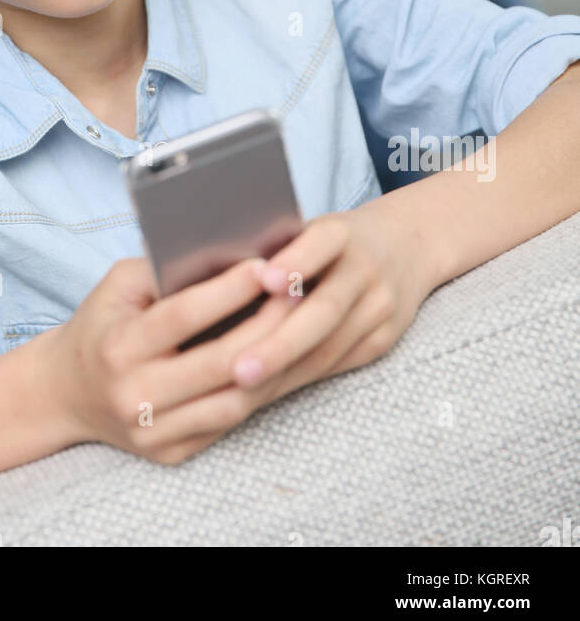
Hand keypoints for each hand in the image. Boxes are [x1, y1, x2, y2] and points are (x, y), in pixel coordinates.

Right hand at [42, 254, 315, 465]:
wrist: (67, 393)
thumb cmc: (103, 324)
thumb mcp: (118, 286)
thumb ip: (164, 269)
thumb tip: (226, 253)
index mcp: (118, 348)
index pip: (183, 316)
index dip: (228, 290)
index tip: (264, 266)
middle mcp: (134, 396)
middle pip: (219, 362)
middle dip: (266, 324)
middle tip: (295, 292)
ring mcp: (153, 433)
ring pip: (233, 400)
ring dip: (273, 362)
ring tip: (297, 326)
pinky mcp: (171, 454)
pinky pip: (227, 422)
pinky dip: (258, 391)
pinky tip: (276, 361)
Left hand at [225, 197, 439, 401]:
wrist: (409, 245)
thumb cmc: (335, 238)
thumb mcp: (311, 226)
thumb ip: (275, 246)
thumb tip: (212, 272)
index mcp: (343, 232)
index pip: (321, 243)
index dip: (295, 261)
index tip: (264, 281)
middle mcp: (367, 268)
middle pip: (324, 310)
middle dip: (280, 343)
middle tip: (237, 368)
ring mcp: (381, 307)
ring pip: (329, 347)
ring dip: (283, 373)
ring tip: (241, 391)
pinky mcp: (384, 339)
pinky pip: (337, 365)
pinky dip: (298, 380)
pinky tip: (264, 394)